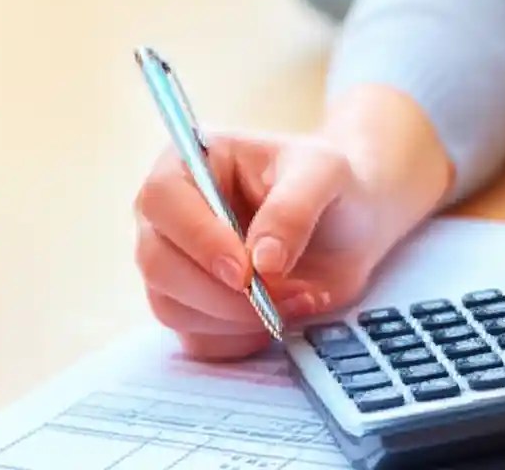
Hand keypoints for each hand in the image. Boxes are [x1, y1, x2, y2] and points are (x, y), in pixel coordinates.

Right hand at [134, 131, 404, 360]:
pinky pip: (196, 339)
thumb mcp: (323, 173)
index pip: (163, 200)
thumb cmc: (327, 185)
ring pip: (171, 307)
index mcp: (186, 165)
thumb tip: (262, 262)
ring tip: (297, 301)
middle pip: (156, 262)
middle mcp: (167, 216)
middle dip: (221, 293)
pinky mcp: (191, 308)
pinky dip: (239, 340)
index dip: (198, 239)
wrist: (348, 225)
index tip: (246, 271)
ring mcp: (173, 265)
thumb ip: (292, 210)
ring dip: (235, 320)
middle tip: (282, 295)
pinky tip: (278, 318)